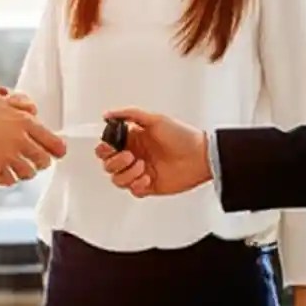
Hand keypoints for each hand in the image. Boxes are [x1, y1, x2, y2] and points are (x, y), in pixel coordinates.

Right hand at [0, 87, 63, 186]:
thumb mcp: (0, 98)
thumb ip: (20, 103)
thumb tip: (32, 110)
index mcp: (24, 122)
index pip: (52, 141)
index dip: (58, 149)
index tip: (59, 152)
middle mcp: (20, 141)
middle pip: (42, 161)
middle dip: (40, 162)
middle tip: (36, 161)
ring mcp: (7, 156)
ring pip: (27, 173)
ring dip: (25, 172)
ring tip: (19, 169)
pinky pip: (8, 180)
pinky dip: (7, 179)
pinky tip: (3, 174)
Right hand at [94, 107, 210, 196]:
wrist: (200, 157)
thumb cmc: (182, 136)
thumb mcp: (155, 120)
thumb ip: (130, 115)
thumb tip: (108, 115)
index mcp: (133, 139)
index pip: (107, 147)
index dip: (105, 149)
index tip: (112, 147)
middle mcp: (134, 156)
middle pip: (108, 165)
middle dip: (116, 162)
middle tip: (131, 156)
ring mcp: (140, 172)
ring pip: (118, 179)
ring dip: (127, 174)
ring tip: (143, 167)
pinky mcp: (148, 186)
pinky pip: (133, 191)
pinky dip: (138, 185)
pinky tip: (148, 178)